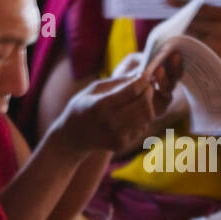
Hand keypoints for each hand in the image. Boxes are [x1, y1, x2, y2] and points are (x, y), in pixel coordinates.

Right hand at [53, 51, 182, 156]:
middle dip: (149, 92)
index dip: (144, 80)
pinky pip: (142, 128)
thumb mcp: (93, 89)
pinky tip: (130, 115)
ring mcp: (116, 136)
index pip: (134, 90)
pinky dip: (140, 119)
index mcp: (101, 105)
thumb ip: (118, 81)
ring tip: (138, 100)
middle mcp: (110, 122)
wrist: (71, 137)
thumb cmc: (83, 107)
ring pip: (147, 116)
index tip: (145, 75)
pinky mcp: (121, 145)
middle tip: (147, 87)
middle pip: (144, 104)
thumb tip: (143, 74)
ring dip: (147, 105)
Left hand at [169, 0, 220, 91]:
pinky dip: (180, 51)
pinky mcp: (211, 58)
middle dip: (176, 25)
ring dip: (175, 39)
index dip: (181, 3)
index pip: (198, 7)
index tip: (166, 1)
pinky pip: (190, 52)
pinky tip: (173, 52)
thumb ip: (209, 21)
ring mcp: (216, 43)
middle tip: (163, 28)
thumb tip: (181, 16)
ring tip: (166, 41)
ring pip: (187, 38)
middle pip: (189, 23)